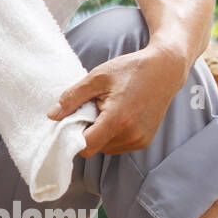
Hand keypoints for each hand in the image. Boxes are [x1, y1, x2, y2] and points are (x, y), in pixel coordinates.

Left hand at [45, 46, 190, 157]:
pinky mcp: (144, 141)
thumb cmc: (130, 70)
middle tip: (91, 108)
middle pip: (94, 147)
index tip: (70, 121)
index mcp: (117, 120)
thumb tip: (52, 116)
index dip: (73, 137)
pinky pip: (118, 145)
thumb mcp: (97, 77)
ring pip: (106, 148)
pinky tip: (117, 115)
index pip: (85, 146)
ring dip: (99, 134)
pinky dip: (111, 134)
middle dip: (86, 132)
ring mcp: (139, 140)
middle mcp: (131, 135)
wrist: (165, 70)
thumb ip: (72, 97)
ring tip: (106, 109)